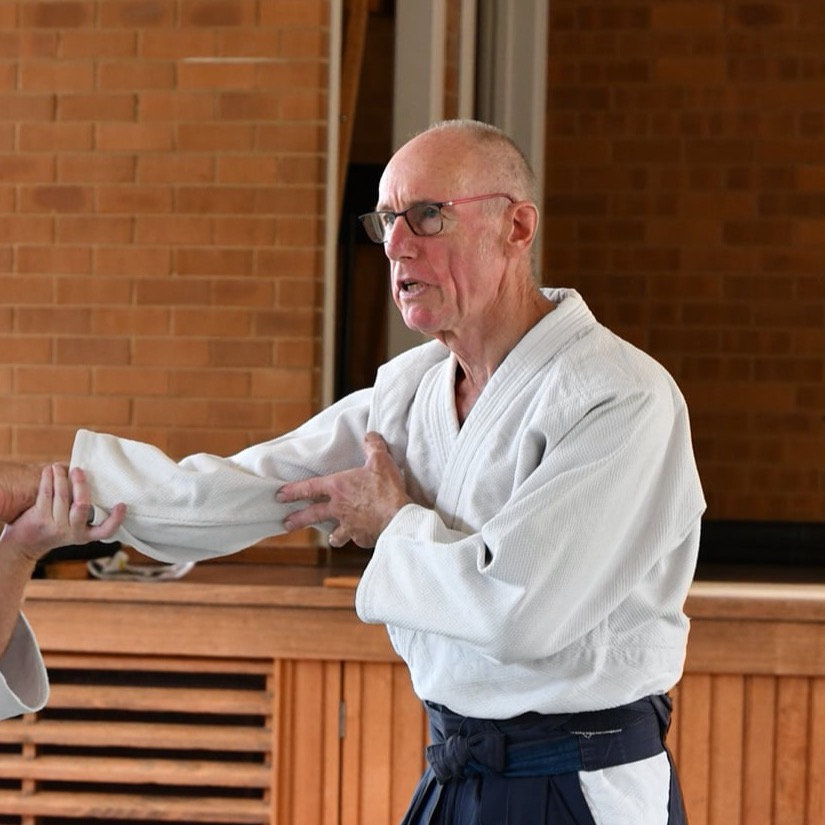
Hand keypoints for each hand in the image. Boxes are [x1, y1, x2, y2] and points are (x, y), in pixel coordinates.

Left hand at [0, 464, 125, 562]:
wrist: (24, 547)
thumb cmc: (51, 531)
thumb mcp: (73, 529)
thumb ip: (83, 513)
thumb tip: (92, 483)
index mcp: (85, 535)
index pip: (106, 531)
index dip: (116, 519)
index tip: (122, 504)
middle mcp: (72, 533)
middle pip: (82, 505)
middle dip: (80, 485)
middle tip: (78, 470)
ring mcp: (56, 527)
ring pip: (62, 496)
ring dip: (61, 477)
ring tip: (58, 466)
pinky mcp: (39, 520)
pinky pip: (46, 494)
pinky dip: (48, 479)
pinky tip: (48, 471)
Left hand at [277, 432, 410, 547]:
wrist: (398, 517)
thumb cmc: (387, 489)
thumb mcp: (381, 461)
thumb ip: (373, 446)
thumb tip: (370, 435)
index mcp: (338, 487)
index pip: (309, 488)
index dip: (293, 491)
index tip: (279, 495)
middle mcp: (339, 509)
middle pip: (312, 515)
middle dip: (297, 520)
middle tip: (286, 523)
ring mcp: (349, 526)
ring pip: (334, 535)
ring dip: (333, 535)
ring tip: (332, 537)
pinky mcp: (362, 538)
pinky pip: (357, 538)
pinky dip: (359, 537)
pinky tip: (363, 535)